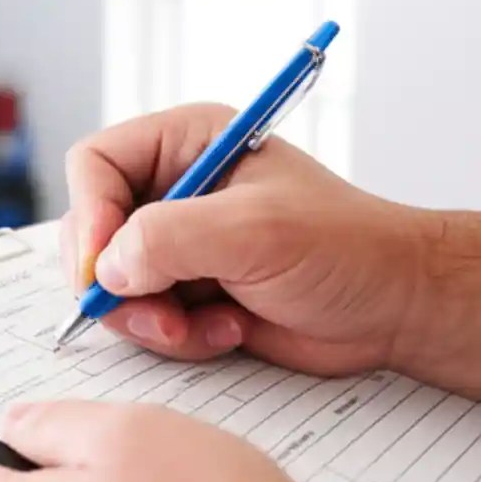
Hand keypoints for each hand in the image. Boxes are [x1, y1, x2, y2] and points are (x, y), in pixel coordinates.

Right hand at [60, 103, 441, 379]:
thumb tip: (105, 269)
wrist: (393, 308)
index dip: (88, 215)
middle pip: (91, 232)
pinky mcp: (183, 293)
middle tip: (154, 313)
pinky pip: (142, 320)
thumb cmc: (346, 249)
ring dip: (150, 318)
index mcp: (185, 144)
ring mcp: (175, 246)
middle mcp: (171, 191)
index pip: (94, 165)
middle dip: (116, 282)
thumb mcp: (254, 231)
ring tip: (200, 327)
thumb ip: (169, 238)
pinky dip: (176, 337)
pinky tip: (227, 331)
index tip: (99, 267)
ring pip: (111, 285)